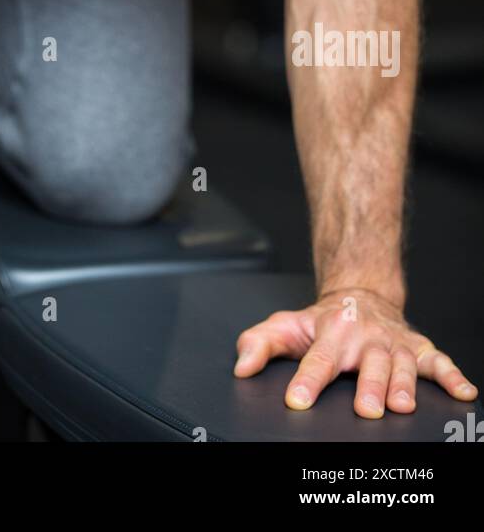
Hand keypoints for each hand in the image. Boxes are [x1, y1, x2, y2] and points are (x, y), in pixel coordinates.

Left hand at [233, 288, 478, 417]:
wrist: (360, 293)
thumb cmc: (323, 320)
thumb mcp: (287, 325)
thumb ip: (260, 343)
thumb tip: (241, 366)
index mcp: (332, 334)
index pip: (317, 361)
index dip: (307, 382)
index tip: (298, 401)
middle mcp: (366, 339)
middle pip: (368, 366)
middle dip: (368, 387)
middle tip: (367, 409)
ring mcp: (394, 344)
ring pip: (402, 366)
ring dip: (403, 385)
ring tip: (402, 406)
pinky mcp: (418, 349)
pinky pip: (439, 363)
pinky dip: (452, 376)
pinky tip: (463, 393)